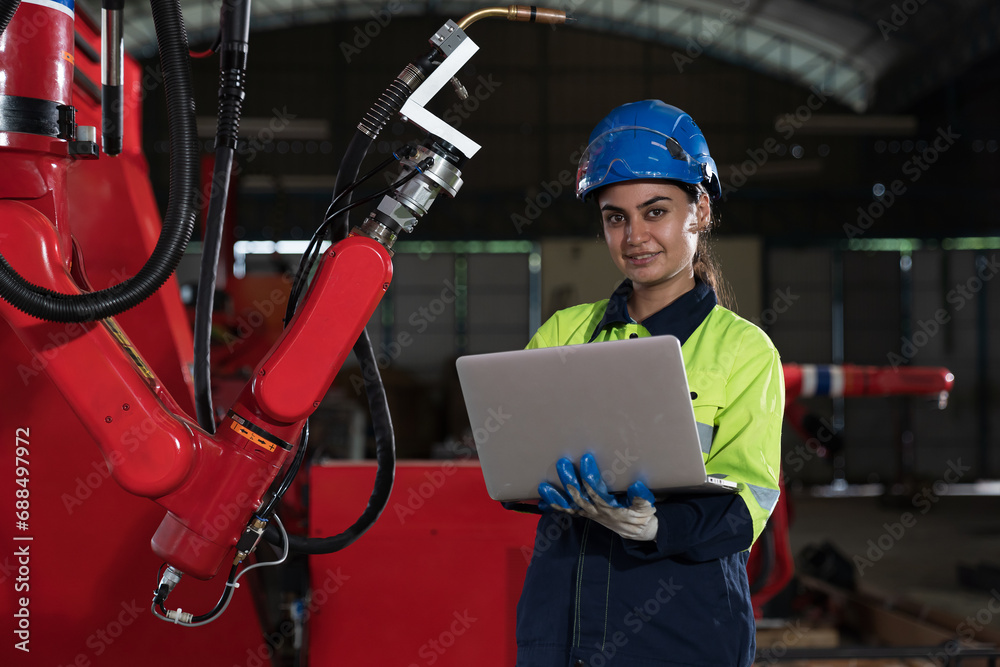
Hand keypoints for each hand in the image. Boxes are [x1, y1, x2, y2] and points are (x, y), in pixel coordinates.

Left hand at [538, 453, 657, 541]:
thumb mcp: (646, 506)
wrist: (636, 531)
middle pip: (579, 496)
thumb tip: (636, 484)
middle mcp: (596, 511)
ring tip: (542, 486)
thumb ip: (641, 496)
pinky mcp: (584, 513)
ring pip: (568, 506)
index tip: (586, 459)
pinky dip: (553, 507)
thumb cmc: (641, 513)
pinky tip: (540, 503)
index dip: (590, 476)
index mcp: (610, 507)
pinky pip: (566, 512)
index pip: (597, 491)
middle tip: (562, 463)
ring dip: (555, 496)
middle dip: (569, 480)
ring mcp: (588, 513)